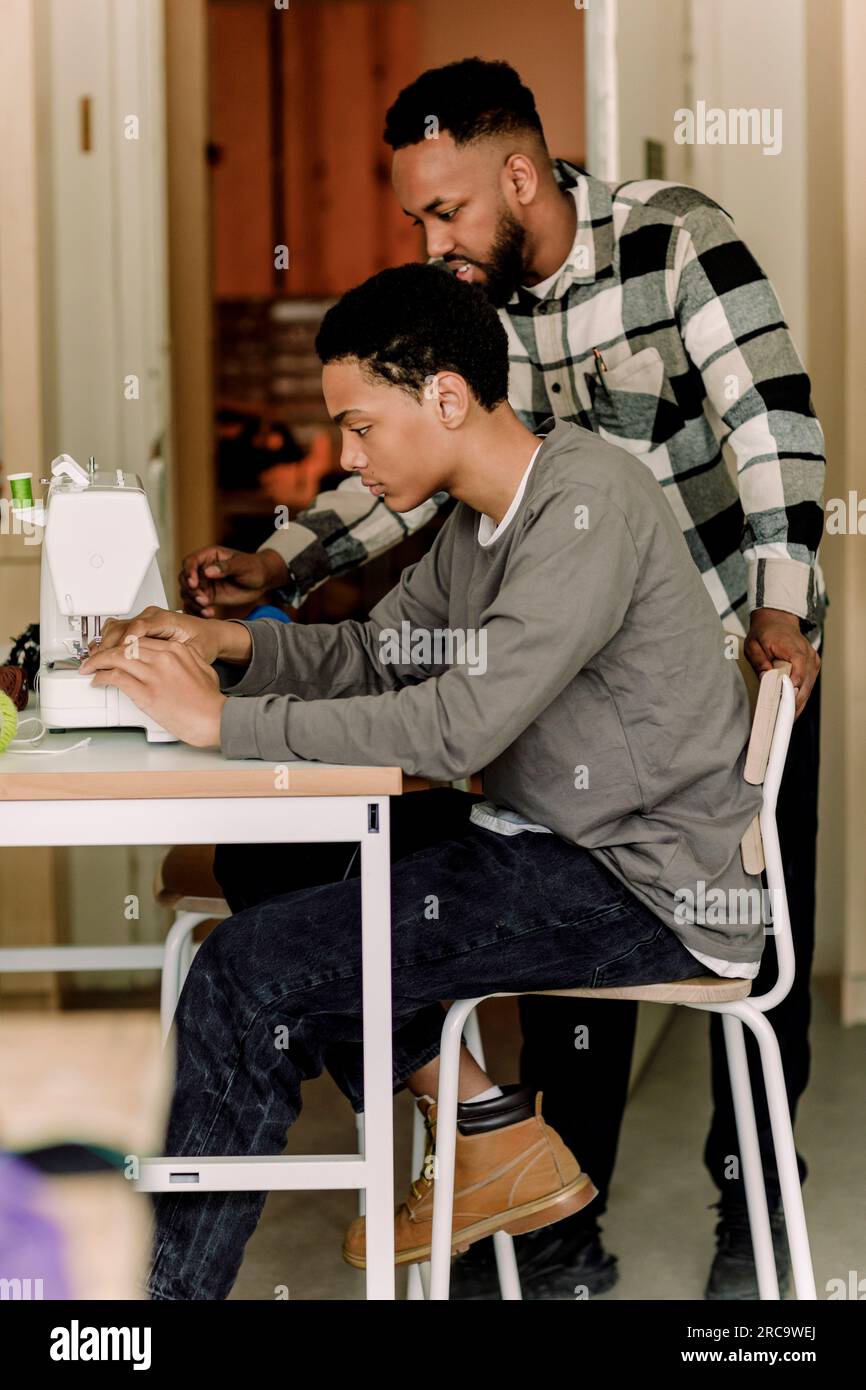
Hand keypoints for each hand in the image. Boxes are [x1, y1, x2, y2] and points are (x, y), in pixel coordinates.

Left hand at [80, 638, 226, 746]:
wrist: (215, 719)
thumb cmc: (210, 701)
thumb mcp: (202, 668)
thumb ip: (186, 659)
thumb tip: (172, 658)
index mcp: (176, 649)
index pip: (140, 639)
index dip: (122, 644)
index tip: (114, 650)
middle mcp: (163, 657)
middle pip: (125, 646)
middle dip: (105, 651)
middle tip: (95, 658)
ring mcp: (154, 674)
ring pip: (115, 658)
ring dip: (97, 662)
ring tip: (90, 668)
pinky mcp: (146, 693)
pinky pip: (116, 678)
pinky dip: (102, 677)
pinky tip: (98, 680)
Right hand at [92, 606, 227, 665]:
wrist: (209, 634)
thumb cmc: (204, 642)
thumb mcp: (196, 652)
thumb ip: (179, 657)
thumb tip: (162, 666)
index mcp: (166, 619)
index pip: (137, 629)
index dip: (121, 645)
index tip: (111, 659)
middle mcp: (153, 615)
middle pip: (121, 628)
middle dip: (107, 646)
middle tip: (95, 664)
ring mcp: (145, 618)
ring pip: (116, 627)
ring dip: (104, 644)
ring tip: (95, 661)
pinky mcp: (140, 625)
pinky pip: (118, 629)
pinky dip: (108, 641)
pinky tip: (103, 655)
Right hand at [179, 545, 288, 616]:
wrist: (262, 580)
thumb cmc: (254, 567)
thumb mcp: (243, 565)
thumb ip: (226, 567)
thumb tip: (208, 571)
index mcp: (209, 556)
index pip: (190, 562)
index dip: (189, 572)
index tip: (193, 583)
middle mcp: (203, 569)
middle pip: (185, 579)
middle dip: (191, 591)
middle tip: (203, 600)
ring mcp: (205, 584)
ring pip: (188, 593)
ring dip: (194, 603)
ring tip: (207, 610)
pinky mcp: (209, 597)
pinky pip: (196, 604)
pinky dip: (198, 610)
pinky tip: (208, 614)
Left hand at [745, 608, 819, 717]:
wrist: (778, 620)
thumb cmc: (764, 633)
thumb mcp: (753, 645)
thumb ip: (759, 662)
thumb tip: (766, 679)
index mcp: (794, 649)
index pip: (798, 673)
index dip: (791, 691)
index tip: (782, 707)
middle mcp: (808, 656)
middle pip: (804, 686)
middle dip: (793, 704)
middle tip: (781, 722)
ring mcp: (813, 662)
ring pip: (807, 689)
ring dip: (797, 704)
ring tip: (785, 721)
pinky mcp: (813, 666)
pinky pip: (808, 686)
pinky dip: (800, 697)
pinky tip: (790, 710)